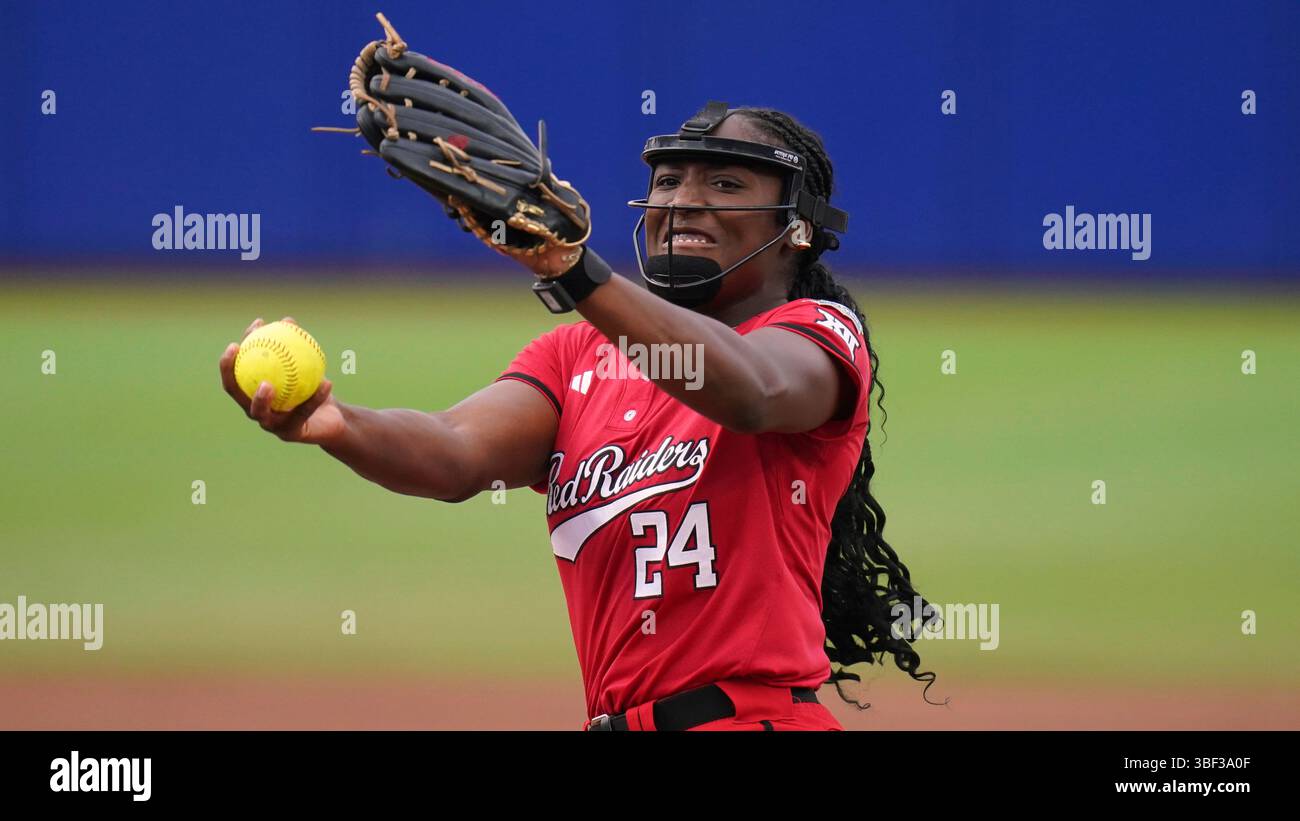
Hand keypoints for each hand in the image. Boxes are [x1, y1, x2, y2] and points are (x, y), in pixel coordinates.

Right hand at [219, 317, 345, 444]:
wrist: (334, 419)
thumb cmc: (313, 389)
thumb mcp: (305, 365)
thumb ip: (293, 347)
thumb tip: (286, 320)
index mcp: (253, 394)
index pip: (235, 376)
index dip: (229, 360)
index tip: (237, 340)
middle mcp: (257, 411)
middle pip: (236, 394)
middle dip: (230, 374)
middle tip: (238, 352)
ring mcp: (272, 426)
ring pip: (261, 413)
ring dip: (261, 398)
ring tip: (267, 384)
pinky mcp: (291, 434)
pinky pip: (303, 413)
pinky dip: (315, 397)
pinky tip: (327, 382)